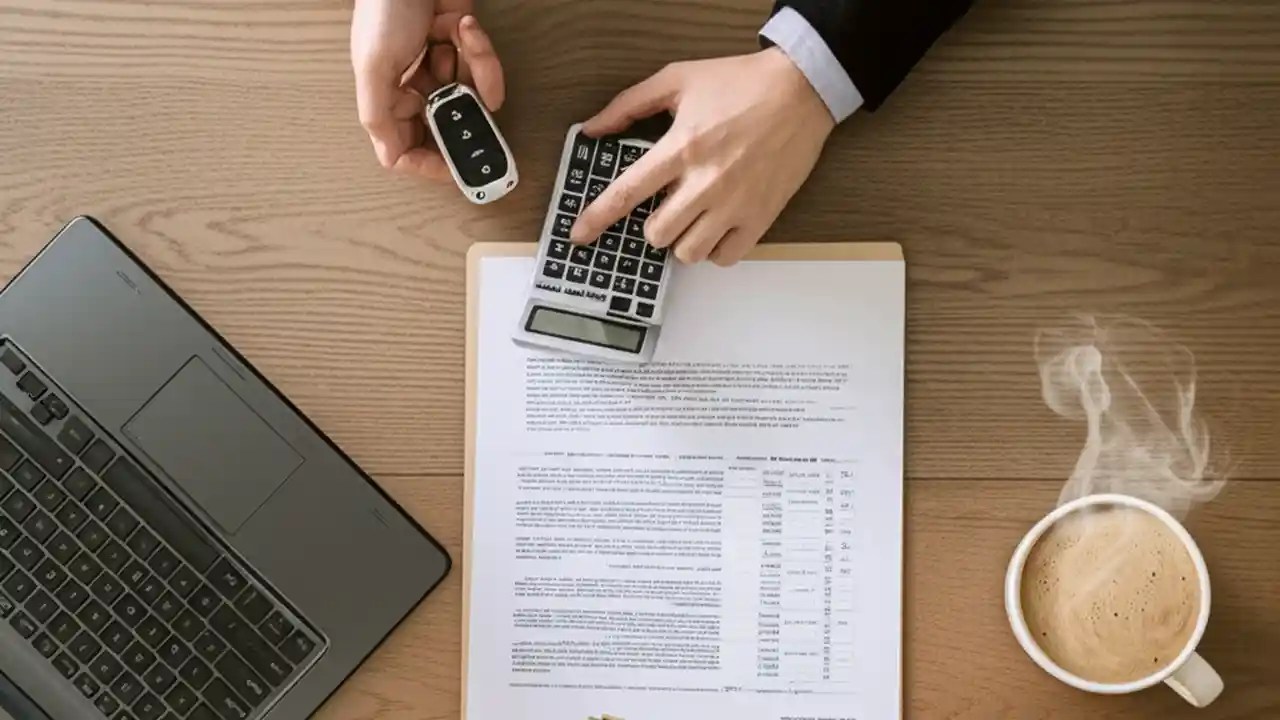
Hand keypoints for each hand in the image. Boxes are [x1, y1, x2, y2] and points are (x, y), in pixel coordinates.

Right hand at [351, 0, 503, 177]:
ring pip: (470, 91)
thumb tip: (389, 158)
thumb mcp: (373, 65)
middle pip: (446, 122)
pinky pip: (479, 62)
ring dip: (475, 64)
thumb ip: (378, 114)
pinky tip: (464, 24)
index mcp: (384, 96)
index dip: (431, 162)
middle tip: (480, 111)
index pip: (405, 147)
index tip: (458, 170)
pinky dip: (477, 44)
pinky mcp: (459, 45)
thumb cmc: (384, 7)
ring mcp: (437, 65)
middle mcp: (412, 86)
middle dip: (466, 113)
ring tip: (463, 34)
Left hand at [570, 48, 834, 265]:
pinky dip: (715, 250)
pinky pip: (726, 257)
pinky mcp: (761, 217)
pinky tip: (716, 228)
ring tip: (692, 220)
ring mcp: (735, 204)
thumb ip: (629, 104)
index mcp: (680, 148)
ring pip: (689, 252)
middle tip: (665, 208)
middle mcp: (705, 182)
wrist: (801, 89)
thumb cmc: (741, 83)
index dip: (596, 218)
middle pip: (657, 234)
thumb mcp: (678, 79)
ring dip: (683, 241)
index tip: (579, 235)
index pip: (626, 193)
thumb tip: (593, 129)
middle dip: (652, 226)